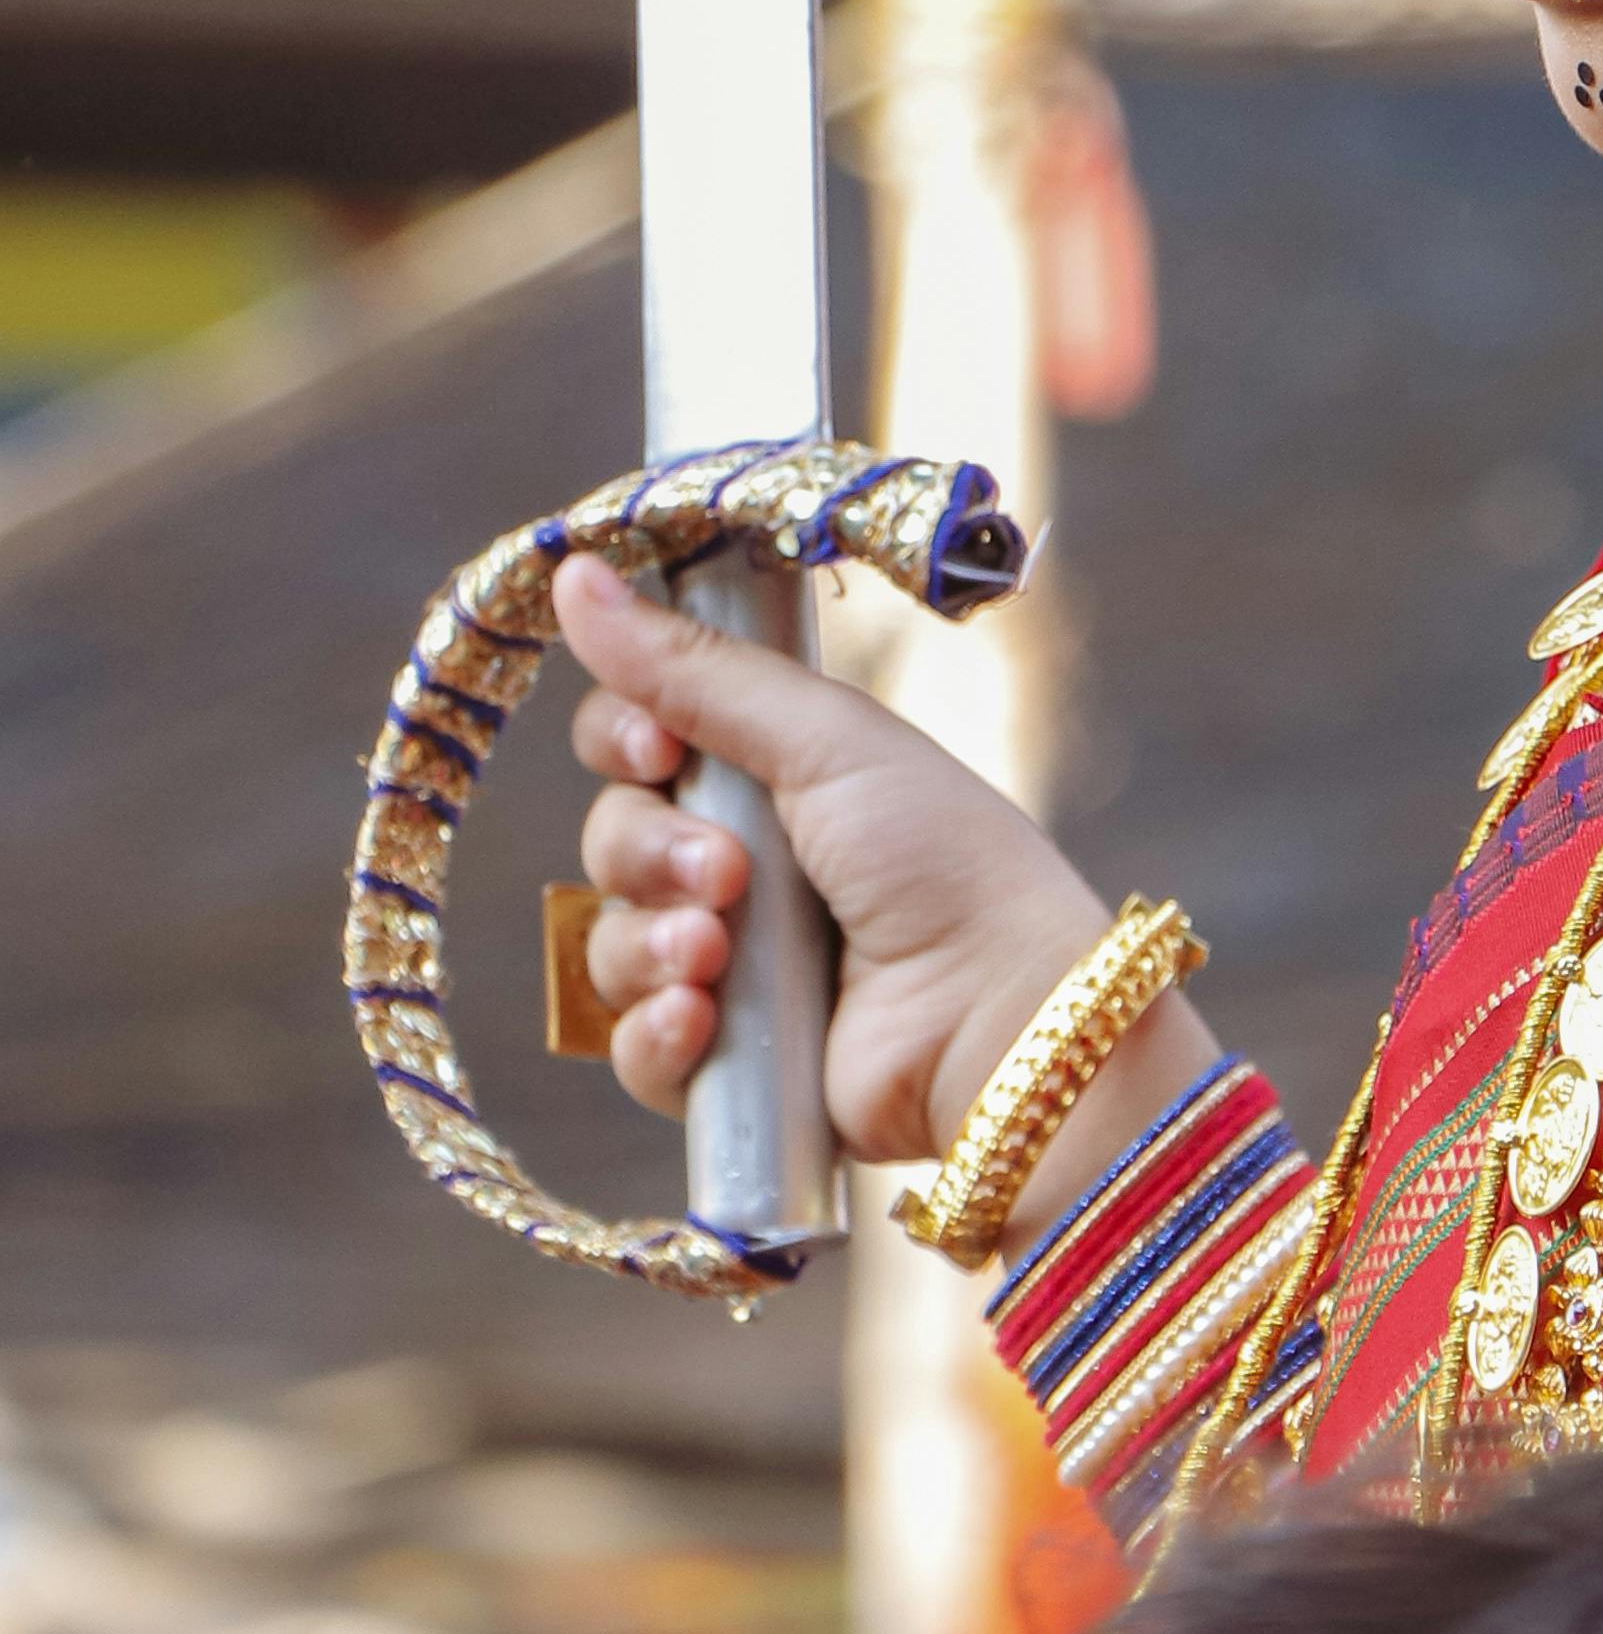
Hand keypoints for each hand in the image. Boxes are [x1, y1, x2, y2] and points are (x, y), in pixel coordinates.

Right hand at [556, 556, 1203, 1187]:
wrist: (996, 1012)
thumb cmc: (940, 860)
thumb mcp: (824, 741)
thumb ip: (696, 669)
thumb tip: (575, 567)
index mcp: (775, 773)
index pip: (637, 737)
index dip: (625, 739)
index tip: (656, 750)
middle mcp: (744, 863)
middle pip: (613, 839)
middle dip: (648, 854)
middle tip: (727, 874)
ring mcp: (731, 967)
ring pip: (611, 945)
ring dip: (651, 945)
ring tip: (719, 955)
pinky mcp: (725, 1066)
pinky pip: (633, 1047)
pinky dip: (656, 1035)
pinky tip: (703, 1023)